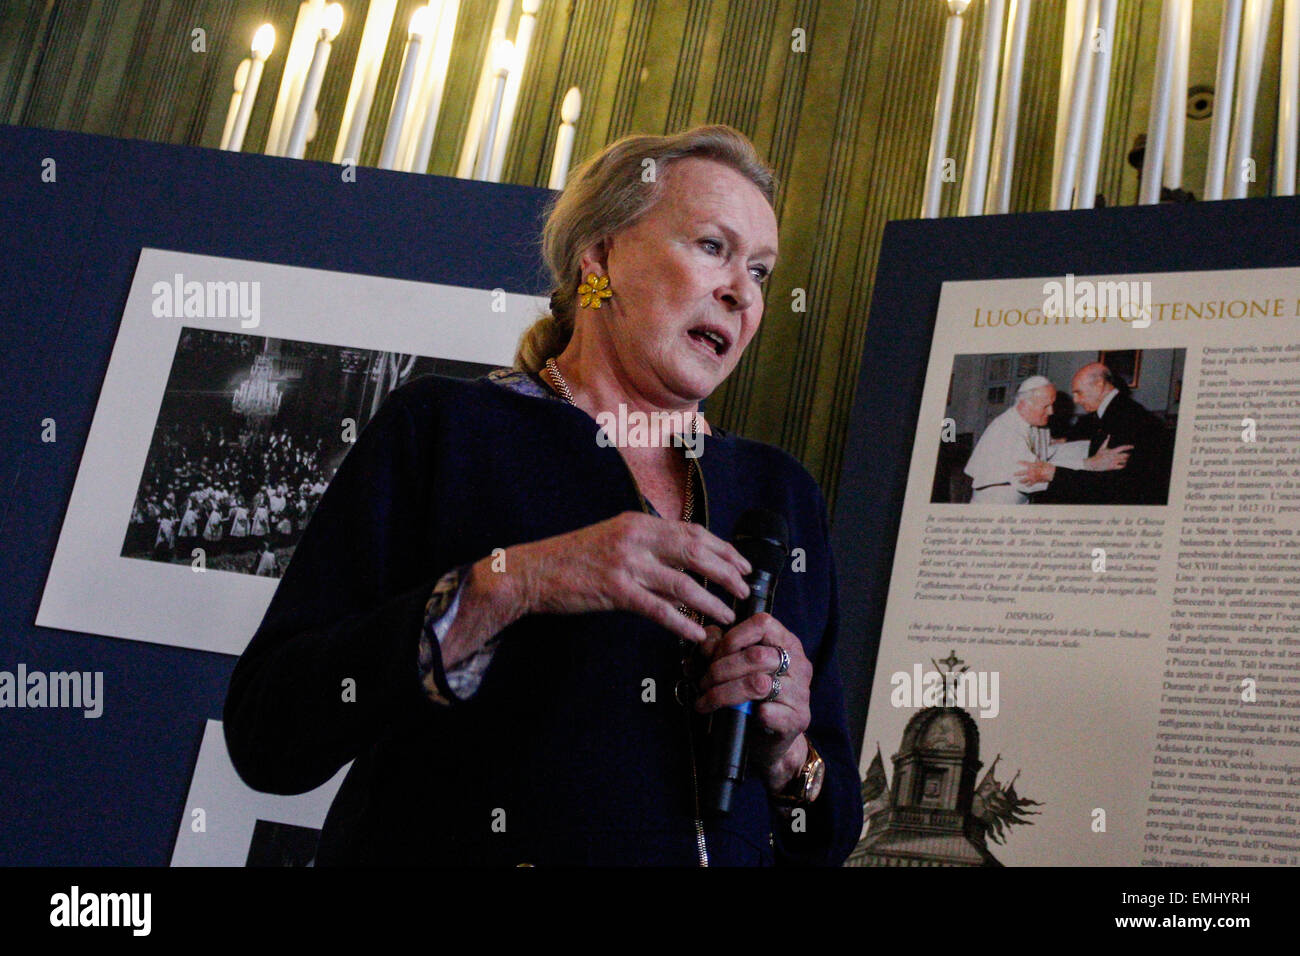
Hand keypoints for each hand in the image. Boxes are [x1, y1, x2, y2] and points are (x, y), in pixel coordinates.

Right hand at [509, 511, 751, 643]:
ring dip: (711, 601)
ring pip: (683, 583)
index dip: (722, 547)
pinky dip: (682, 623)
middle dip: (726, 571)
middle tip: (744, 588)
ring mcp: (626, 564)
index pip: (692, 531)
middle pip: (695, 552)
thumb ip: (645, 544)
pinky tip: (696, 634)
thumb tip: (681, 558)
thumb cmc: (571, 559)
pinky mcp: (615, 590)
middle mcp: (635, 538)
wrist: (531, 572)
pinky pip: (659, 609)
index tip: (741, 562)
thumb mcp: (612, 538)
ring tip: (727, 615)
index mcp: (638, 522)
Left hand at [695, 613, 811, 791]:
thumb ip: (720, 648)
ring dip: (723, 693)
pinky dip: (747, 714)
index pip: (762, 623)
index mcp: (786, 643)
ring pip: (758, 684)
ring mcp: (801, 692)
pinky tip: (737, 717)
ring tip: (706, 702)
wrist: (769, 740)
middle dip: (720, 670)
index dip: (733, 636)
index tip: (713, 655)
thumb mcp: (736, 667)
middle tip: (702, 684)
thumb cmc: (751, 697)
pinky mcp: (797, 719)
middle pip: (756, 656)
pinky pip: (769, 713)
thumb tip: (705, 641)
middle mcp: (799, 664)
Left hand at [1015, 460, 1054, 483]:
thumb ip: (1037, 462)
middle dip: (1016, 474)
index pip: (1024, 463)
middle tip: (1013, 474)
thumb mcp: (1041, 462)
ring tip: (1019, 481)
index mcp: (1031, 465)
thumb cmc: (1047, 466)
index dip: (1020, 462)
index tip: (1017, 462)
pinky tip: (1027, 485)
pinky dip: (1028, 485)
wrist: (1051, 473)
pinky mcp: (1035, 481)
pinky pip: (1030, 484)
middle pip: (1021, 473)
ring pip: (1024, 480)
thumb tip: (1035, 462)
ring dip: (1021, 481)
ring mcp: (1032, 477)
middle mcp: (1030, 471)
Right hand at [1083, 436, 1132, 470]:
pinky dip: (1124, 465)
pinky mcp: (1113, 467)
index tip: (1133, 446)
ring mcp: (1114, 462)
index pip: (1122, 448)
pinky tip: (1123, 464)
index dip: (1128, 446)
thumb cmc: (1098, 455)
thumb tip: (1109, 435)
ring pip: (1124, 460)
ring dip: (1126, 460)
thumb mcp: (1102, 448)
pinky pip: (1122, 466)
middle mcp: (1114, 456)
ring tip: (1125, 459)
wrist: (1093, 463)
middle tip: (1128, 455)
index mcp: (1112, 451)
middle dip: (1127, 455)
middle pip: (1125, 455)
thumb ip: (1106, 441)